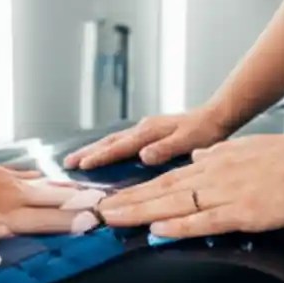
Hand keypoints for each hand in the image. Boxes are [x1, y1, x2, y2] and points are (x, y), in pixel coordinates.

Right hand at [62, 108, 229, 169]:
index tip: (82, 166)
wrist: (217, 115)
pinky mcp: (149, 133)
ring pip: (113, 140)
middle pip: (109, 141)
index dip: (100, 157)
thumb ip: (167, 149)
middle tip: (66, 163)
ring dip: (94, 150)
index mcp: (150, 132)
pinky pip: (122, 141)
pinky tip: (104, 156)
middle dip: (87, 152)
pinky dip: (108, 148)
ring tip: (77, 160)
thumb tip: (143, 155)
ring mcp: (145, 129)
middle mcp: (144, 128)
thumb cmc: (206, 130)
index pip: (120, 146)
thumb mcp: (189, 141)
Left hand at [97, 131, 283, 238]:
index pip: (166, 179)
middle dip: (126, 203)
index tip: (112, 200)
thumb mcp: (247, 149)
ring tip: (112, 220)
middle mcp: (213, 176)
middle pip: (160, 191)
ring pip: (174, 204)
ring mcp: (226, 193)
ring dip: (140, 213)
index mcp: (214, 164)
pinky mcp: (243, 210)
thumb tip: (197, 160)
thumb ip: (219, 156)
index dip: (136, 191)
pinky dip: (178, 225)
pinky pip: (204, 220)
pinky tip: (157, 230)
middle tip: (96, 213)